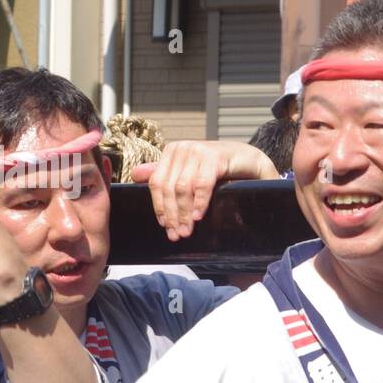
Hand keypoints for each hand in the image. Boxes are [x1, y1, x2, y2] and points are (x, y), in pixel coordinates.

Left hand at [131, 140, 278, 240]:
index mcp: (171, 152)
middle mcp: (182, 149)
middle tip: (177, 234)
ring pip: (183, 188)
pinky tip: (198, 216)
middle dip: (173, 214)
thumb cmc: (217, 167)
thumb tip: (135, 175)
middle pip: (169, 188)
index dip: (159, 206)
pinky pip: (202, 184)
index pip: (157, 183)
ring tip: (188, 230)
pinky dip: (199, 202)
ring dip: (185, 213)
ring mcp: (197, 151)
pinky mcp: (214, 157)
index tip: (165, 225)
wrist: (247, 159)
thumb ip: (164, 173)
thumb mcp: (188, 171)